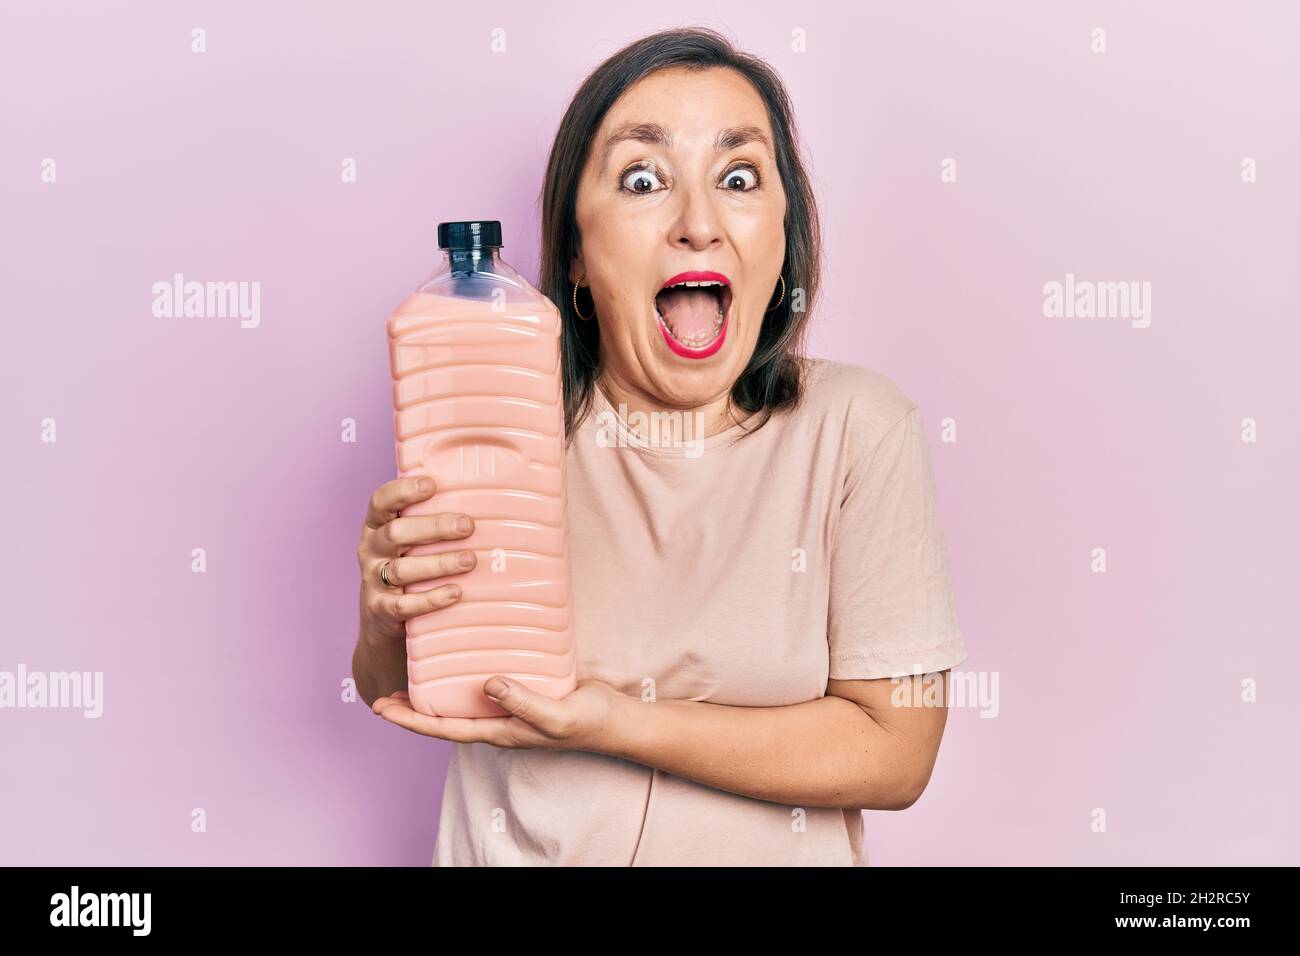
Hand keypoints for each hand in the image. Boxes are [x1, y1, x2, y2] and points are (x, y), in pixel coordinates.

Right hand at [356, 474, 475, 644]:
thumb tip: (481, 490)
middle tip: (468, 525)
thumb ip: (430, 516)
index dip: (403, 491)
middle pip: (396, 533)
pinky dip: (431, 599)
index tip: (431, 485)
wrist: (382, 618)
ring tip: (470, 560)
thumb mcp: (410, 538)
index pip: (381, 501)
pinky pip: (404, 605)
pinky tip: (455, 592)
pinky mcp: (381, 610)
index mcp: (376, 525)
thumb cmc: (407, 563)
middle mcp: (371, 549)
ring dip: (439, 564)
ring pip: (402, 570)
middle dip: (434, 527)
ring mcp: (373, 580)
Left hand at [372, 677, 629, 752]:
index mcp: (499, 731)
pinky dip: (466, 671)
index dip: (410, 720)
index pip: (444, 728)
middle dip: (412, 706)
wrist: (616, 720)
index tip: (382, 707)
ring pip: (462, 699)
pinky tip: (462, 653)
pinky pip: (486, 682)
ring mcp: (509, 706)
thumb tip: (488, 685)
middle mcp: (498, 720)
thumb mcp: (555, 715)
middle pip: (444, 716)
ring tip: (413, 668)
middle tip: (383, 688)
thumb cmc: (587, 722)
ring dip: (435, 688)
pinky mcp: (524, 688)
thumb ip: (523, 702)